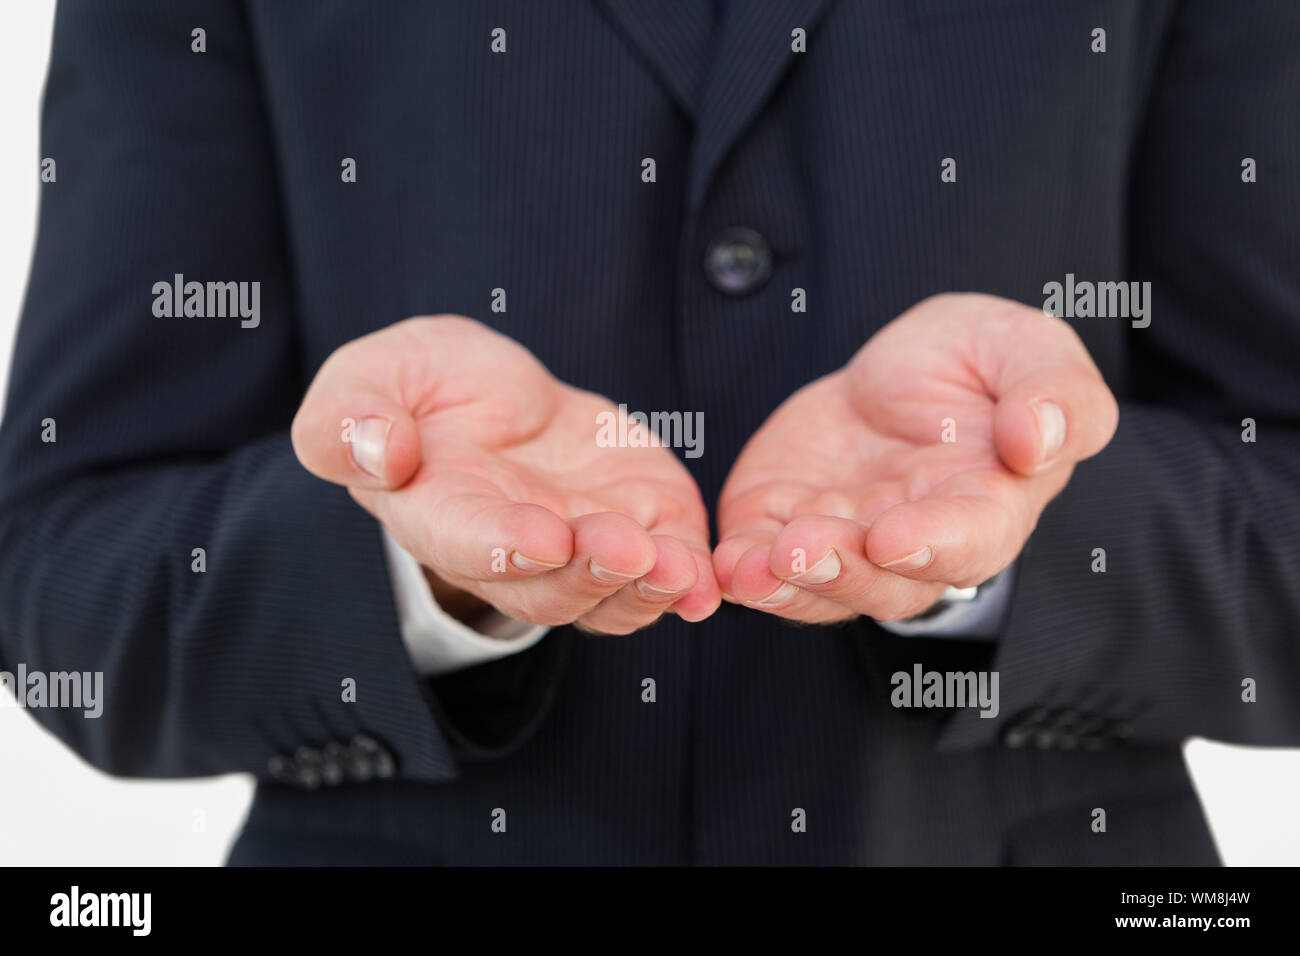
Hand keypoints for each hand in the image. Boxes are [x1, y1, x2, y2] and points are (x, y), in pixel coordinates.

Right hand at [293, 316, 719, 633]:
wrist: (498, 397)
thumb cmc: (421, 388)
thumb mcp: (370, 377)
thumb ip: (350, 418)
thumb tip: (380, 451)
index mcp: (437, 513)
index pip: (466, 542)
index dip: (503, 546)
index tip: (542, 537)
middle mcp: (513, 552)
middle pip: (549, 587)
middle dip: (592, 572)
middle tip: (628, 549)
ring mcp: (580, 548)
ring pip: (612, 595)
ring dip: (648, 590)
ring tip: (682, 571)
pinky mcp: (639, 528)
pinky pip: (665, 570)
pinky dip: (689, 580)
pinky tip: (709, 577)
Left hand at [712, 293, 1117, 623]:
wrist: (891, 371)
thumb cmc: (976, 363)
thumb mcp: (1026, 349)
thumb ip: (1055, 394)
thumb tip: (1037, 441)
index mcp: (988, 505)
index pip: (970, 540)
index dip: (933, 546)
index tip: (892, 537)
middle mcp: (916, 545)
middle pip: (886, 583)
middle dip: (843, 571)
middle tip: (803, 549)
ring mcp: (846, 544)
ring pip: (819, 589)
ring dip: (785, 585)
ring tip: (753, 565)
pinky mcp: (783, 528)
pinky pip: (762, 563)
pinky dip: (741, 570)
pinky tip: (722, 562)